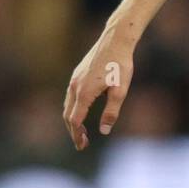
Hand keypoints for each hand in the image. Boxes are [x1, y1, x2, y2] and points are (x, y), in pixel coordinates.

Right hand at [63, 26, 134, 149]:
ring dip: (72, 121)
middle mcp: (75, 86)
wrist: (115, 40)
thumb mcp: (120, 90)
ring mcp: (74, 79)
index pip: (75, 120)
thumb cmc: (121, 65)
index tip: (82, 146)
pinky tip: (82, 113)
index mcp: (84, 92)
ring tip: (82, 132)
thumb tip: (104, 131)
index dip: (77, 135)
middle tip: (82, 144)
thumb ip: (111, 112)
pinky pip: (70, 96)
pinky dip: (73, 109)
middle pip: (68, 115)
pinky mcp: (77, 74)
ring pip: (67, 105)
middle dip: (73, 131)